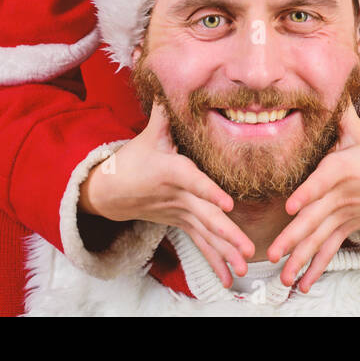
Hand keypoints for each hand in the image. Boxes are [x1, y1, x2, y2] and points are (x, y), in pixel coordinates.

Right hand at [79, 103, 254, 287]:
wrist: (110, 191)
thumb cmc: (135, 158)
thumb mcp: (149, 134)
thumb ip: (164, 112)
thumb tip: (166, 81)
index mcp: (172, 172)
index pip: (193, 182)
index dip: (209, 192)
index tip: (227, 204)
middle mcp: (178, 197)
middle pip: (205, 216)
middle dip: (228, 234)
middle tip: (248, 249)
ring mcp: (180, 214)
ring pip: (206, 235)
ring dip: (225, 252)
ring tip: (244, 267)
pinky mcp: (182, 224)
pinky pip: (201, 245)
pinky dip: (216, 261)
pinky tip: (231, 279)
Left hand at [267, 105, 359, 291]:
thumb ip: (340, 114)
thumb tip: (329, 86)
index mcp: (344, 169)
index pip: (324, 181)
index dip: (308, 192)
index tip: (291, 206)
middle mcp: (343, 195)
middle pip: (316, 218)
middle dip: (294, 237)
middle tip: (273, 253)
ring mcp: (346, 215)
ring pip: (321, 239)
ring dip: (301, 260)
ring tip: (282, 278)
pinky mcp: (349, 227)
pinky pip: (331, 250)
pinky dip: (317, 267)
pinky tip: (302, 285)